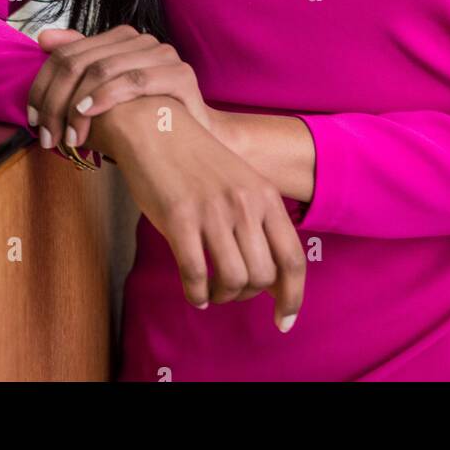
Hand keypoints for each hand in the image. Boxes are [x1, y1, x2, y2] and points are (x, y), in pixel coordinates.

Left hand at [27, 24, 214, 149]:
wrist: (189, 137)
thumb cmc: (143, 114)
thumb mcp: (104, 91)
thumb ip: (79, 62)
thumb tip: (43, 38)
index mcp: (122, 38)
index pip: (68, 53)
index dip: (44, 85)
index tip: (33, 118)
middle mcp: (143, 41)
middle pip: (81, 62)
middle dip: (56, 101)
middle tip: (46, 134)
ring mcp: (163, 55)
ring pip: (104, 69)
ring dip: (77, 105)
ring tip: (67, 134)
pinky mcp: (180, 75)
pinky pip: (134, 80)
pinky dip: (106, 96)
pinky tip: (88, 114)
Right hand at [106, 96, 305, 332]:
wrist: (156, 127)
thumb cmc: (198, 161)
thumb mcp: (240, 185)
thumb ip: (258, 223)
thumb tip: (274, 280)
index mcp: (266, 195)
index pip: (293, 259)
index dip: (292, 297)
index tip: (283, 321)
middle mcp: (245, 204)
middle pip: (263, 277)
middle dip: (248, 295)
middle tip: (231, 289)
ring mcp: (213, 212)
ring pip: (233, 281)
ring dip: (223, 295)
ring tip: (212, 290)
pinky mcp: (179, 219)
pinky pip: (196, 276)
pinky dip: (197, 294)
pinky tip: (194, 292)